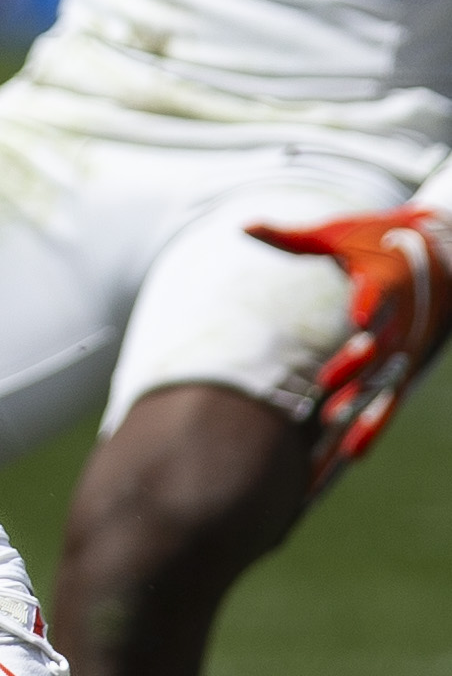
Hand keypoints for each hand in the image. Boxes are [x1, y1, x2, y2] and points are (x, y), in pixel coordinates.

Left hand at [246, 206, 451, 488]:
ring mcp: (409, 342)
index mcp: (387, 277)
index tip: (356, 317)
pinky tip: (353, 451)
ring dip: (363, 400)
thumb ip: (293, 237)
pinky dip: (375, 422)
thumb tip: (243, 225)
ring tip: (331, 424)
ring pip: (389, 376)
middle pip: (384, 341)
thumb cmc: (376, 238)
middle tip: (329, 383)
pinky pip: (392, 396)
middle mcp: (404, 314)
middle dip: (359, 364)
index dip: (369, 303)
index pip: (379, 292)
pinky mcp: (407, 362)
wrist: (438, 248)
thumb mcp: (338, 234)